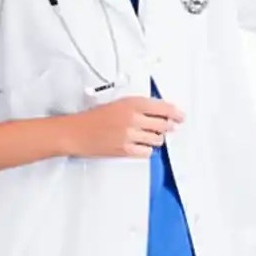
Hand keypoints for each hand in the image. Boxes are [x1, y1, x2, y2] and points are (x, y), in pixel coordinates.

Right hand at [61, 97, 184, 158]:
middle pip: (164, 124)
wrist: (75, 132)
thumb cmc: (94, 118)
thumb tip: (160, 111)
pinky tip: (139, 145)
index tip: (180, 116)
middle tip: (168, 127)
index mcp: (132, 103)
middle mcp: (133, 118)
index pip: (163, 108)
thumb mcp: (118, 104)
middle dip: (168, 127)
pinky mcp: (125, 150)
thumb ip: (139, 106)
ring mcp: (130, 135)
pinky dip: (146, 150)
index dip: (175, 113)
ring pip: (157, 139)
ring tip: (147, 136)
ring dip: (156, 138)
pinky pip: (147, 152)